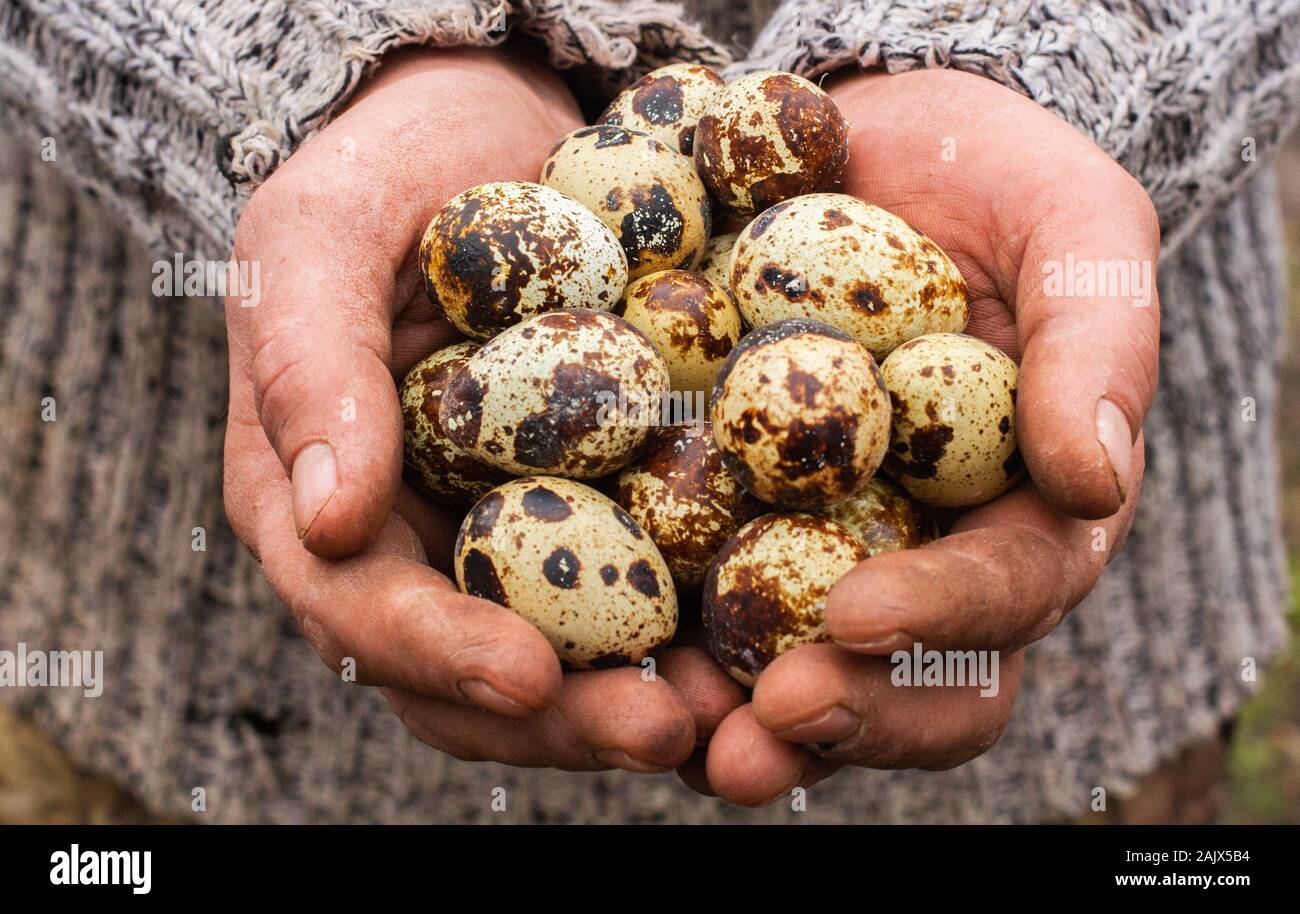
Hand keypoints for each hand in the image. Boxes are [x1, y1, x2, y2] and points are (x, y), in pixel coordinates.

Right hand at [223, 46, 739, 772]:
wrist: (488, 133)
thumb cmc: (386, 176)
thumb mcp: (321, 240)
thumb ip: (310, 369)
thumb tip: (326, 520)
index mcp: (322, 501)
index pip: (363, 612)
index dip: (440, 655)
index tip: (529, 675)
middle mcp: (416, 542)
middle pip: (471, 672)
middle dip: (562, 716)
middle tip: (661, 726)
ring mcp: (512, 530)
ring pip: (564, 652)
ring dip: (640, 694)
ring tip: (735, 708)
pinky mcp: (600, 502)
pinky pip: (643, 578)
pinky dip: (696, 622)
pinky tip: (764, 634)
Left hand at [700, 68, 1157, 803]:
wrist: (859, 140)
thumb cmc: (988, 175)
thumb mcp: (1067, 221)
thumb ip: (1097, 336)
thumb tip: (1093, 480)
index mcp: (1018, 508)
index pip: (1005, 594)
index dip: (941, 620)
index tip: (859, 618)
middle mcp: (915, 551)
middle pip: (895, 677)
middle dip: (836, 718)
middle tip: (757, 737)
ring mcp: (808, 539)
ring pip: (782, 665)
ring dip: (726, 715)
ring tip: (664, 731)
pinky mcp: (711, 509)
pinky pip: (678, 587)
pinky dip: (641, 631)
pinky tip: (580, 653)